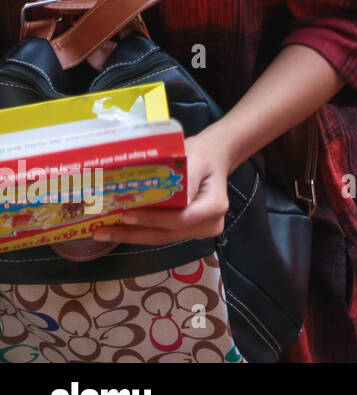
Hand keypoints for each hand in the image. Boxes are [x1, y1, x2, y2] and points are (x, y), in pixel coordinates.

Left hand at [93, 129, 233, 245]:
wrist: (212, 160)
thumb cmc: (202, 157)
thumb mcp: (194, 159)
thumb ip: (184, 178)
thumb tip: (160, 195)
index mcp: (214, 206)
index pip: (181, 219)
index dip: (153, 219)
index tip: (127, 215)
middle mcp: (209, 224)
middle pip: (168, 234)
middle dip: (134, 233)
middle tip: (103, 230)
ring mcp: (199, 231)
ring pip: (163, 237)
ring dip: (133, 235)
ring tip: (104, 231)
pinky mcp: (189, 232)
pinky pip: (163, 234)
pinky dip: (141, 231)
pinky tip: (119, 228)